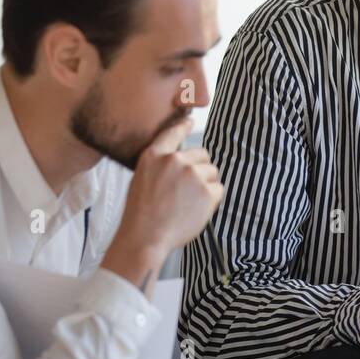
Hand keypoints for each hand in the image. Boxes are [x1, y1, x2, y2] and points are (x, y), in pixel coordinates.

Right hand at [114, 117, 223, 260]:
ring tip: (189, 203)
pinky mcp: (207, 191)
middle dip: (200, 169)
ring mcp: (193, 174)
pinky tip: (196, 210)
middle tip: (188, 190)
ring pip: (212, 172)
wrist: (145, 237)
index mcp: (154, 155)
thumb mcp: (141, 179)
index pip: (173, 132)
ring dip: (206, 185)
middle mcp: (175, 160)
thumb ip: (160, 165)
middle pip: (203, 154)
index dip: (184, 126)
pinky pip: (218, 189)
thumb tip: (181, 158)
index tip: (191, 120)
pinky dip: (212, 200)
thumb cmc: (141, 214)